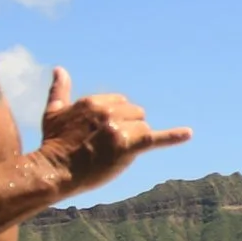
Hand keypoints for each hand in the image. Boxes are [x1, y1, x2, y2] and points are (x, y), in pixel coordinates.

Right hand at [34, 66, 190, 196]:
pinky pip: (155, 138)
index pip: (121, 103)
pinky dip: (173, 136)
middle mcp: (108, 110)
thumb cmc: (53, 144)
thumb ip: (60, 90)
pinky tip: (188, 134)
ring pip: (142, 128)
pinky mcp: (126, 146)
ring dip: (134, 141)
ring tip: (114, 153)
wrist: (53, 171)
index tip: (101, 134)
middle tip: (108, 146)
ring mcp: (118, 128)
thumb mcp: (53, 112)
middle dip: (127, 129)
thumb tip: (59, 69)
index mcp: (94, 101)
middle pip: (135, 115)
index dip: (116, 120)